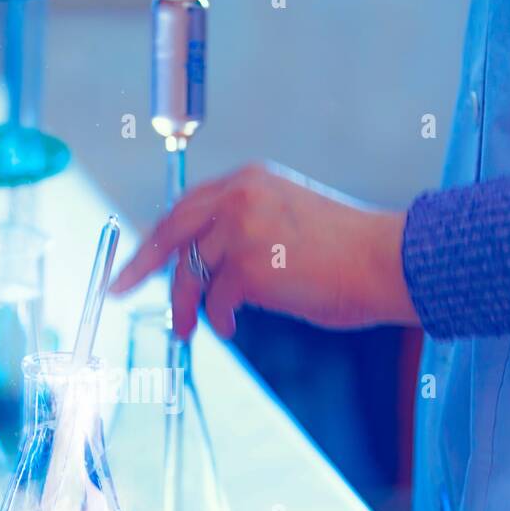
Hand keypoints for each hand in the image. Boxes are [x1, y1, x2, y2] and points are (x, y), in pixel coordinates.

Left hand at [111, 162, 416, 338]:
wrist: (389, 262)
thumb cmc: (348, 252)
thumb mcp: (287, 221)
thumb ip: (244, 228)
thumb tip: (204, 265)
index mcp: (249, 180)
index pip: (185, 206)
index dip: (158, 237)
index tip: (137, 261)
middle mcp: (240, 196)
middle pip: (171, 232)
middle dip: (142, 266)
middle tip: (120, 291)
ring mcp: (242, 229)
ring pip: (190, 273)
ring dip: (187, 307)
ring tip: (190, 330)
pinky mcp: (248, 266)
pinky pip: (214, 301)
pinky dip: (217, 319)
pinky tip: (231, 328)